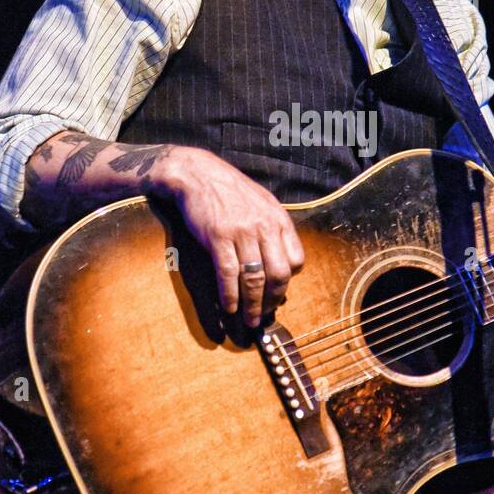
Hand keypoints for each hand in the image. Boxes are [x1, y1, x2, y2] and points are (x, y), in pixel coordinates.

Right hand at [152, 147, 304, 327]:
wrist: (197, 173)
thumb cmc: (229, 191)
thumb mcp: (262, 203)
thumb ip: (272, 229)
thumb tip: (278, 261)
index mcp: (278, 219)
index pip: (296, 259)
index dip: (288, 281)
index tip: (277, 292)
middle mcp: (264, 226)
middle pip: (279, 274)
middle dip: (272, 300)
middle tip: (264, 315)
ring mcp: (241, 232)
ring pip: (254, 278)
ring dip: (252, 305)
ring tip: (249, 320)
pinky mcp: (218, 237)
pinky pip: (228, 274)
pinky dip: (230, 295)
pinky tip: (229, 308)